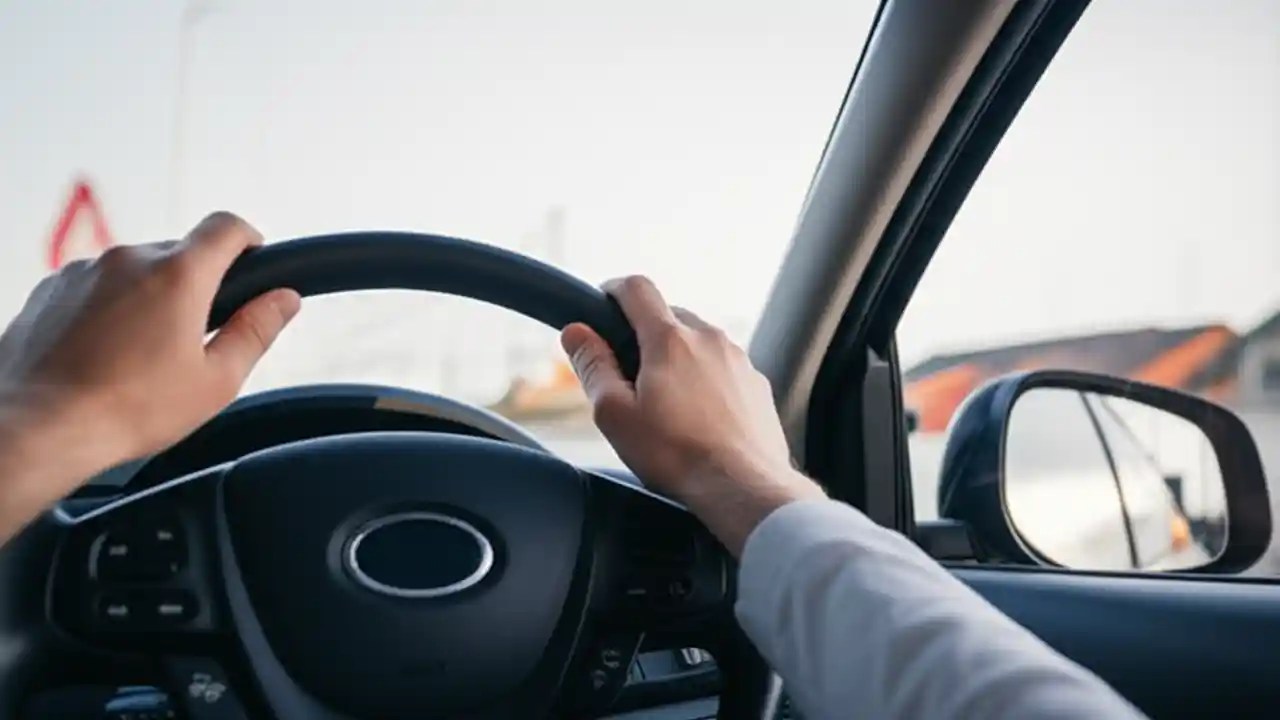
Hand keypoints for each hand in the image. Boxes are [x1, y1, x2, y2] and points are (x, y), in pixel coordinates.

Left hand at [0, 212, 298, 539]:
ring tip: (141, 355)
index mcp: (178, 275)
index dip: (248, 240)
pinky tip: (104, 354)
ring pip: (134, 271)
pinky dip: (108, 309)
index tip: (252, 262)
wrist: (39, 427)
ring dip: (147, 298)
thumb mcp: (216, 380)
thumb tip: (285, 299)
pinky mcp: (49, 289)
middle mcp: (129, 259)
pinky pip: (95, 286)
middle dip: (193, 285)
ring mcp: (83, 270)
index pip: (226, 227)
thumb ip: (257, 331)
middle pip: (179, 253)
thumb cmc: (130, 409)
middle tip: (194, 339)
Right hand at [561, 276, 823, 554]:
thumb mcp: (615, 414)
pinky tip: (699, 417)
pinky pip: (724, 368)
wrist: (743, 487)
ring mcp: (739, 360)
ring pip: (700, 342)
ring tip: (667, 404)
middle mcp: (709, 339)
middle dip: (646, 335)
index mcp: (670, 340)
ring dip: (679, 358)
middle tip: (630, 374)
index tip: (604, 303)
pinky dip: (707, 380)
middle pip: (669, 316)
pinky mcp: (758, 384)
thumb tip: (576, 333)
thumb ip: (593, 365)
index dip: (614, 290)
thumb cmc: (677, 455)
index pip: (638, 289)